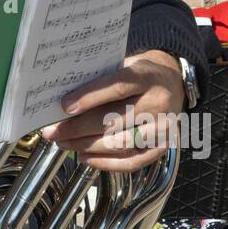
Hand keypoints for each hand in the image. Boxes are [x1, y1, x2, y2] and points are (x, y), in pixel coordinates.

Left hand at [38, 50, 183, 170]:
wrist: (174, 83)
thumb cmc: (140, 74)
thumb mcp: (125, 65)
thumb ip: (102, 79)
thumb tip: (67, 100)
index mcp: (147, 77)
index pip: (116, 86)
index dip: (89, 97)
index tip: (64, 106)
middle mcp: (158, 103)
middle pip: (113, 119)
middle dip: (78, 128)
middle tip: (53, 132)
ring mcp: (163, 128)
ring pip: (120, 143)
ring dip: (87, 146)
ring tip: (64, 144)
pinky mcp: (164, 147)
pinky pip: (133, 162)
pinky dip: (106, 163)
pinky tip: (85, 158)